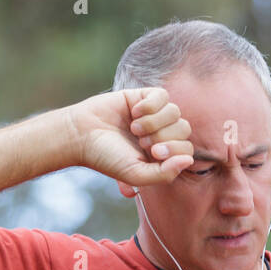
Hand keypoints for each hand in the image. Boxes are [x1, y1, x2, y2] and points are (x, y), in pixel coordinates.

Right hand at [69, 88, 194, 190]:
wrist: (81, 135)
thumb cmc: (107, 158)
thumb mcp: (136, 174)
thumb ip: (165, 174)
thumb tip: (189, 160)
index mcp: (162, 155)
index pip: (187, 150)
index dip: (174, 150)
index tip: (152, 152)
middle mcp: (160, 134)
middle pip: (183, 129)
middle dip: (163, 136)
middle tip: (141, 141)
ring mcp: (153, 115)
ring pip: (175, 111)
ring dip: (154, 121)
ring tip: (134, 128)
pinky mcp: (143, 97)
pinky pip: (163, 95)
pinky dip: (150, 105)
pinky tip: (134, 112)